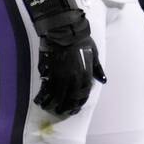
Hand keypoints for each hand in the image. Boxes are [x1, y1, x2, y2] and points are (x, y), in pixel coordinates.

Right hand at [24, 0, 105, 117]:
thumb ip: (97, 69)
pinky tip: (40, 101)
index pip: (83, 95)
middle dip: (65, 107)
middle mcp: (74, 79)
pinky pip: (46, 88)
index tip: (74, 108)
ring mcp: (61, 77)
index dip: (78, 103)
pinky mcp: (50, 72)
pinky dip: (43, 96)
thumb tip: (103, 80)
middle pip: (69, 99)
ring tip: (50, 109)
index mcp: (85, 75)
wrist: (65, 31)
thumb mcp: (94, 54)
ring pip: (57, 96)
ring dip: (53, 104)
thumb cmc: (81, 40)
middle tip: (61, 111)